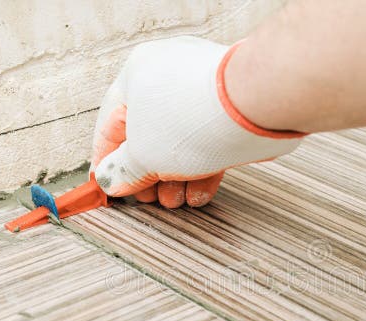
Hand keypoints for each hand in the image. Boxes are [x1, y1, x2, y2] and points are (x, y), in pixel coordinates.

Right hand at [90, 36, 303, 207]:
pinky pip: (209, 141)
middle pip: (149, 134)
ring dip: (175, 178)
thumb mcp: (144, 154)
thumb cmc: (193, 118)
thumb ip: (124, 170)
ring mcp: (203, 92)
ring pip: (181, 142)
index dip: (107, 160)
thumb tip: (112, 180)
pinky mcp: (231, 109)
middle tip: (149, 199)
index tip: (107, 186)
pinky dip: (203, 169)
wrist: (258, 105)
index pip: (111, 123)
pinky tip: (199, 194)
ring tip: (175, 201)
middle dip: (149, 174)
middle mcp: (169, 77)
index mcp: (137, 74)